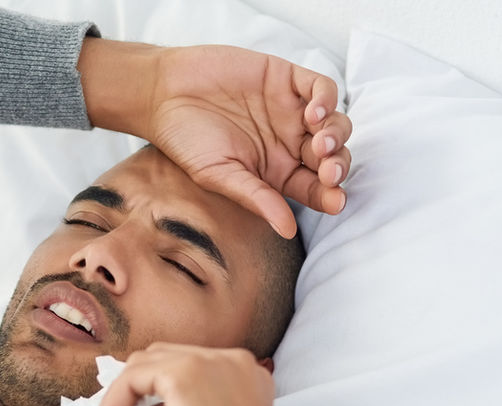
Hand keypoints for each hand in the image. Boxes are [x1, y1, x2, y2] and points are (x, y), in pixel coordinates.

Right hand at [80, 38, 352, 238]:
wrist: (163, 94)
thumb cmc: (186, 140)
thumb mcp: (218, 175)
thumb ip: (255, 197)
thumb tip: (288, 230)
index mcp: (277, 172)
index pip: (315, 188)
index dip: (330, 195)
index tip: (337, 202)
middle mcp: (290, 143)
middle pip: (333, 158)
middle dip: (337, 166)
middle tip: (329, 172)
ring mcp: (292, 110)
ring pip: (335, 124)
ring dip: (337, 135)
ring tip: (320, 142)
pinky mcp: (287, 79)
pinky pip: (322, 87)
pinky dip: (326, 100)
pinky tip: (312, 112)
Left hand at [91, 343, 281, 405]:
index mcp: (244, 373)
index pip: (187, 365)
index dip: (154, 389)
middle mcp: (232, 360)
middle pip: (164, 357)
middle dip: (135, 389)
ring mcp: (210, 362)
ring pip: (144, 364)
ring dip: (120, 399)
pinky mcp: (183, 375)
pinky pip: (131, 380)